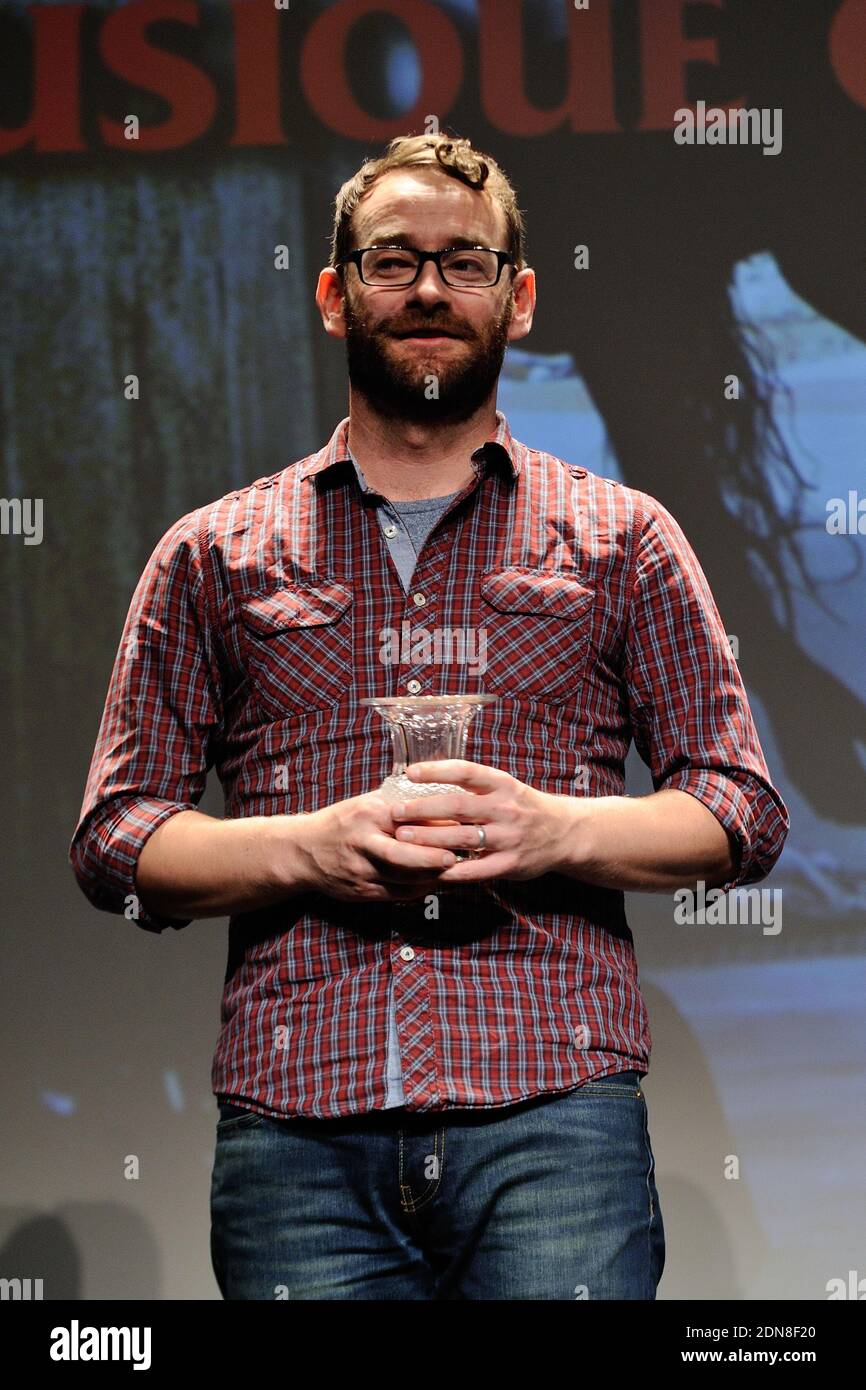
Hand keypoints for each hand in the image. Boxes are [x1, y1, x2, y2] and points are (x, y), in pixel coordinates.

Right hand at [294, 790, 457, 902]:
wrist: (302, 852)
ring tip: (451, 871)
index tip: (457, 827)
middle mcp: (363, 842)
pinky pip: (398, 894)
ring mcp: (361, 870)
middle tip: (455, 858)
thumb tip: (438, 803)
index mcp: (368, 814)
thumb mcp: (365, 804)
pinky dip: (418, 889)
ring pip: (404, 879)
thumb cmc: (341, 823)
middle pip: (405, 855)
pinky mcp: (361, 892)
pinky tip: (430, 882)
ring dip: (431, 876)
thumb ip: (397, 804)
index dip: (434, 826)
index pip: (408, 820)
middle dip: (433, 858)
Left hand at [390, 760, 582, 882]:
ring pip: (462, 838)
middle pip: (458, 806)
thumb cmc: (523, 807)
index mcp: (502, 784)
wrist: (565, 833)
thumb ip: (473, 785)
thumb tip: (427, 778)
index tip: (409, 773)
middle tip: (395, 812)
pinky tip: (429, 869)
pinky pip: (474, 870)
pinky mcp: (510, 864)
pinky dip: (450, 869)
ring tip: (402, 838)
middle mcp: (505, 808)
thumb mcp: (504, 788)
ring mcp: (508, 838)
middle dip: (423, 809)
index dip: (436, 770)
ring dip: (429, 839)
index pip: (466, 772)